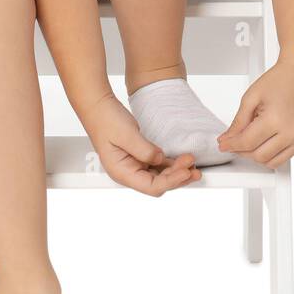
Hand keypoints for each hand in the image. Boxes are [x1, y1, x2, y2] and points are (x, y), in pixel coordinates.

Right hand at [82, 93, 200, 195]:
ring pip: (160, 175)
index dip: (171, 181)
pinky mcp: (140, 156)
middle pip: (158, 184)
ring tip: (192, 163)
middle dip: (178, 177)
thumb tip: (160, 159)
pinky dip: (171, 163)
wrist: (98, 107)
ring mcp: (135, 165)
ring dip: (177, 171)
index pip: (151, 186)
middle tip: (194, 167)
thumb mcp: (127, 135)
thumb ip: (145, 150)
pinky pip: (159, 164)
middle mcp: (129, 172)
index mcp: (122, 172)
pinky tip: (182, 159)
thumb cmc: (106, 120)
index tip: (185, 171)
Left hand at [218, 58, 293, 168]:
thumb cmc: (280, 80)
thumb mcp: (251, 97)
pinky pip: (285, 158)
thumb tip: (227, 139)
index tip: (223, 145)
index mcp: (275, 120)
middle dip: (242, 151)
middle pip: (259, 156)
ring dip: (258, 156)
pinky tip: (267, 140)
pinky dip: (273, 153)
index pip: (247, 143)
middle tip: (235, 142)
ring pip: (272, 162)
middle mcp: (292, 133)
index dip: (231, 145)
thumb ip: (238, 121)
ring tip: (252, 140)